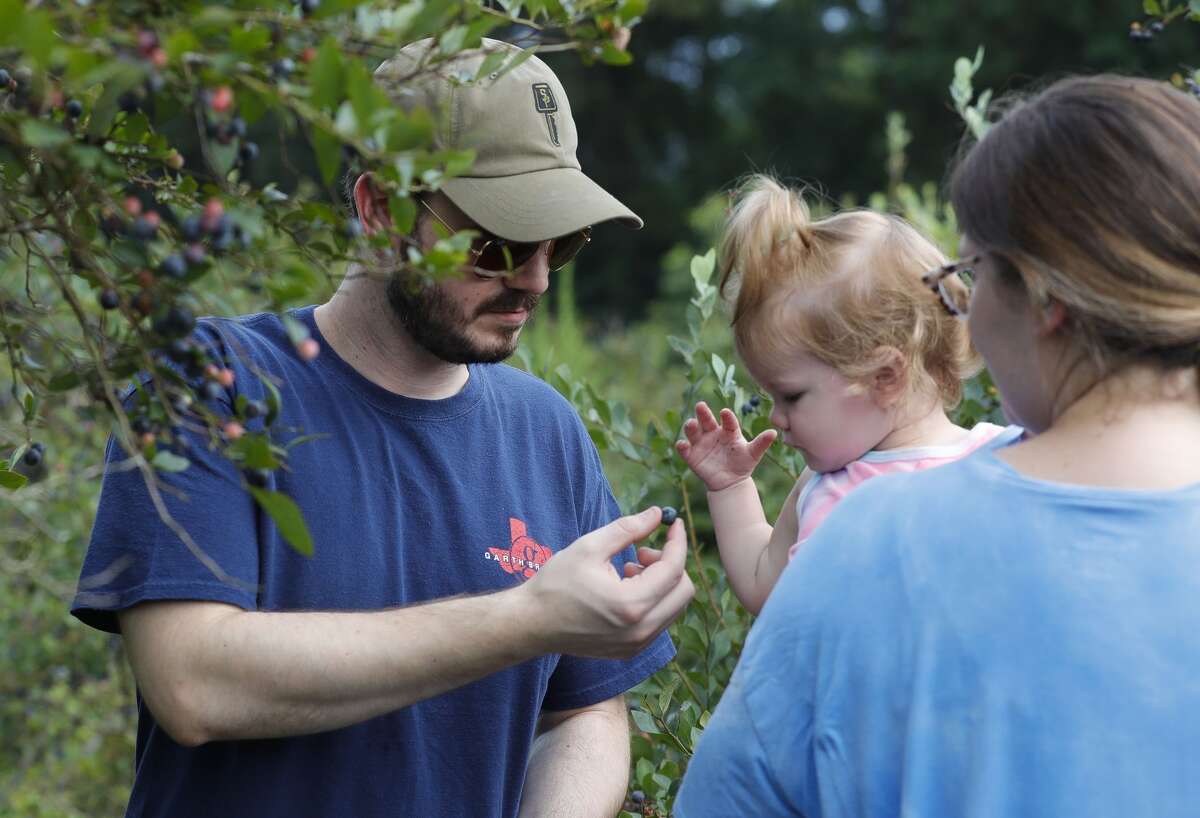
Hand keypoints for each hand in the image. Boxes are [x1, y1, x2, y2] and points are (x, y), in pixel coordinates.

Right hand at [523, 507, 694, 658]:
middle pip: (683, 591)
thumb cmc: (556, 582)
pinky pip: (659, 621)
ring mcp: (636, 645)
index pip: (673, 569)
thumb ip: (628, 528)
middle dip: (670, 564)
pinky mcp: (630, 651)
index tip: (673, 523)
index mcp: (631, 604)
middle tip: (641, 552)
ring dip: (661, 583)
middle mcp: (640, 630)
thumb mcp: (590, 546)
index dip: (677, 541)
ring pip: (673, 607)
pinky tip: (625, 589)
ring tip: (628, 570)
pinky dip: (653, 600)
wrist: (532, 623)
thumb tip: (659, 514)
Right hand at [675, 401, 775, 491]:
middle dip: (703, 413)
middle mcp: (713, 433)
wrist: (730, 482)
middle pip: (706, 421)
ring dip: (690, 426)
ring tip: (691, 424)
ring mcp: (701, 444)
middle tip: (700, 406)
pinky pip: (685, 450)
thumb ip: (761, 443)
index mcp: (728, 431)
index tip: (725, 412)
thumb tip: (774, 432)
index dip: (727, 417)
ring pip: (693, 432)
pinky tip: (682, 444)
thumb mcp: (753, 454)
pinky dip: (682, 446)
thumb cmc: (742, 463)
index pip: (728, 422)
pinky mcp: (692, 456)